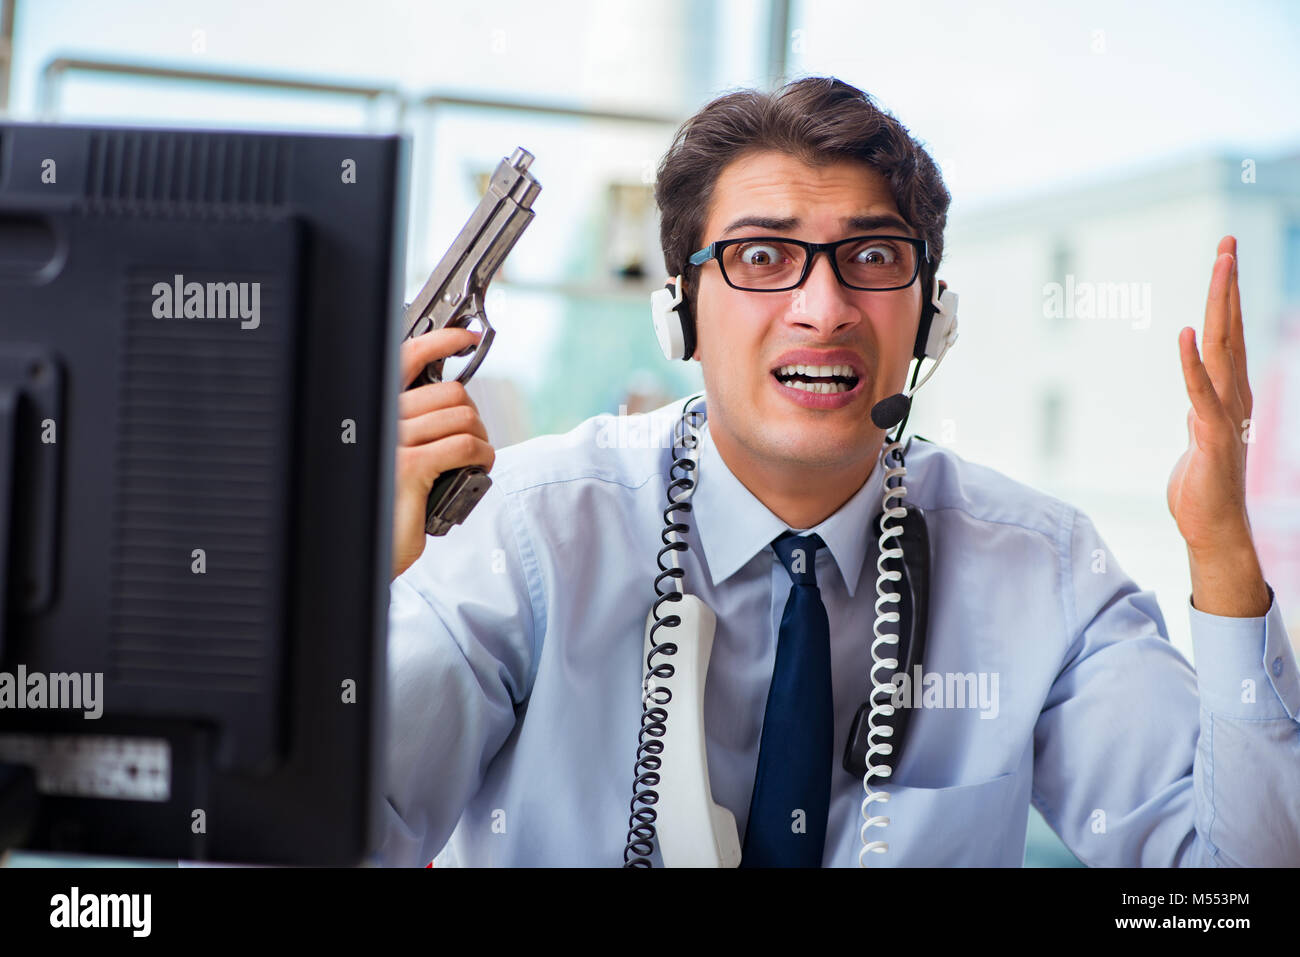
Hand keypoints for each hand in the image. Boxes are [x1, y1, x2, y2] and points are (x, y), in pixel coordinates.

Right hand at [392, 328, 494, 580]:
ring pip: (463, 418)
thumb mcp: (395, 454)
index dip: (442, 340)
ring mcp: (393, 440)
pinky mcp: (409, 467)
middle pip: (450, 392)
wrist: (364, 547)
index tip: (468, 337)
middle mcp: (380, 418)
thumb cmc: (385, 504)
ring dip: (481, 439)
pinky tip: (477, 468)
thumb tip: (453, 400)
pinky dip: (483, 456)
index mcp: (375, 409)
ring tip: (472, 460)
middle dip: (473, 416)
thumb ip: (414, 425)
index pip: (408, 356)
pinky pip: (465, 445)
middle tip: (472, 440)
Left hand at [1167, 236, 1269, 615]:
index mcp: (1230, 392)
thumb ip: (1201, 412)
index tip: (1225, 256)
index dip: (1227, 294)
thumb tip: (1197, 401)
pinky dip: (1191, 362)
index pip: (1230, 333)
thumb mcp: (1200, 435)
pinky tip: (1187, 333)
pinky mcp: (1211, 433)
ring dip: (1220, 304)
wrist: (1213, 526)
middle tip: (1226, 242)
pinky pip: (1199, 391)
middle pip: (1231, 327)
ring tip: (1219, 265)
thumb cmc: (1204, 484)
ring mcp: (1225, 412)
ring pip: (1223, 347)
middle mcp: (1234, 394)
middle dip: (1227, 283)